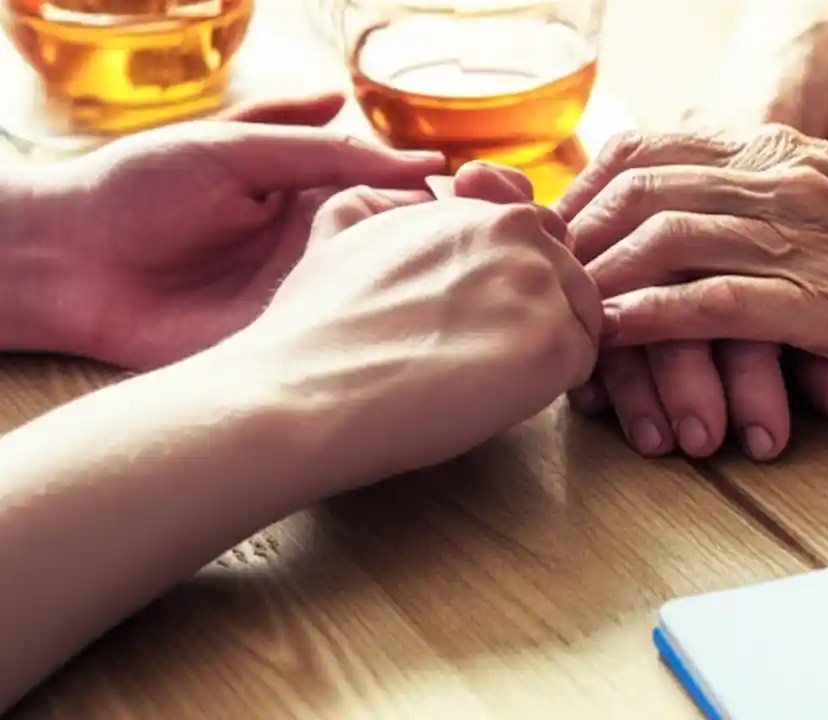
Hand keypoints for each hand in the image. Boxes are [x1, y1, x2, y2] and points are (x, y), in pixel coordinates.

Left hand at [23, 94, 445, 368]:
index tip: (476, 204)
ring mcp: (299, 294)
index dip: (430, 199)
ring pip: (375, 295)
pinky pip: (337, 338)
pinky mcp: (281, 340)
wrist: (67, 260)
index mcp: (305, 191)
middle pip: (392, 248)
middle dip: (435, 251)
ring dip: (413, 296)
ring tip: (464, 294)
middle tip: (484, 254)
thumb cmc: (138, 186)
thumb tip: (418, 157)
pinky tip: (409, 336)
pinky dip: (372, 339)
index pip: (388, 192)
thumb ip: (323, 151)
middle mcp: (312, 244)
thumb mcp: (236, 149)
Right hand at [210, 162, 599, 483]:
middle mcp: (517, 231)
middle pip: (564, 271)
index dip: (515, 276)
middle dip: (537, 307)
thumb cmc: (318, 327)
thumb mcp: (345, 225)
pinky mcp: (555, 343)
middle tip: (481, 349)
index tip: (482, 310)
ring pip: (579, 313)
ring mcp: (541, 284)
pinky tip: (499, 393)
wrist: (306, 391)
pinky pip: (585, 359)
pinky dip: (553, 381)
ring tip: (483, 373)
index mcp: (476, 205)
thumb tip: (423, 196)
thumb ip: (391, 200)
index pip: (534, 234)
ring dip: (547, 342)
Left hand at [556, 127, 827, 461]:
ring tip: (563, 313)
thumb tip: (676, 202)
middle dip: (578, 235)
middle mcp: (774, 179)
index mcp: (771, 146)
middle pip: (640, 190)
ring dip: (601, 279)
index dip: (584, 187)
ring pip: (664, 241)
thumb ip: (750, 185)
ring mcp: (795, 236)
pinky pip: (710, 303)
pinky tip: (612, 338)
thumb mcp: (821, 187)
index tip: (553, 227)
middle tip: (542, 277)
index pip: (646, 147)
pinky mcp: (817, 300)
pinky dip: (649, 320)